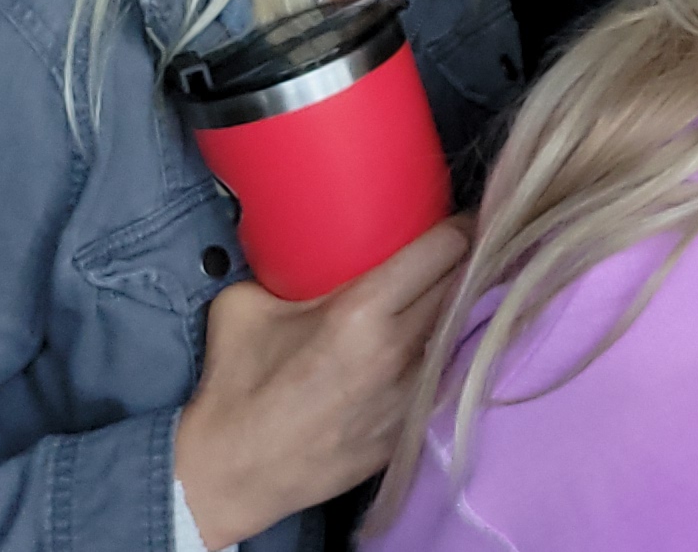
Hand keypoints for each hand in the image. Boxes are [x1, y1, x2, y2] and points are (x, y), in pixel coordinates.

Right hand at [171, 218, 469, 543]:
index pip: (445, 250)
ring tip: (450, 296)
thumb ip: (280, 269)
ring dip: (461, 310)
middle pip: (466, 285)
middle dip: (466, 263)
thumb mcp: (243, 308)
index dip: (458, 228)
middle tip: (456, 252)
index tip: (457, 221)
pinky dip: (448, 355)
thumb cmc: (235, 389)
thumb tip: (300, 244)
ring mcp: (411, 394)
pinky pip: (449, 376)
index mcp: (362, 312)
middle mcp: (398, 351)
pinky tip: (437, 346)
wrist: (230, 475)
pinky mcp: (412, 428)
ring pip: (465, 331)